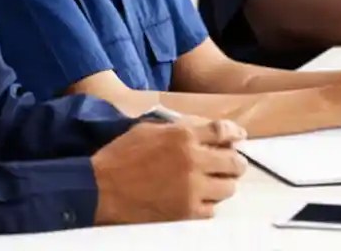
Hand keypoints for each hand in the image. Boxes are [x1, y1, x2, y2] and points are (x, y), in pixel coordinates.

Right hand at [92, 118, 247, 224]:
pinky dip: (208, 204)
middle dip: (234, 162)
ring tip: (211, 183)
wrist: (102, 188)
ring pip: (228, 188)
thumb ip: (178, 128)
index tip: (238, 136)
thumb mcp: (148, 129)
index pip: (223, 131)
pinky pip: (212, 210)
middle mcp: (193, 161)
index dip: (235, 133)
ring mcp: (192, 189)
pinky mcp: (187, 212)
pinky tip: (197, 198)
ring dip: (223, 183)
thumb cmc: (120, 156)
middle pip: (234, 162)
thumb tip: (203, 130)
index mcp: (182, 136)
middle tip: (229, 164)